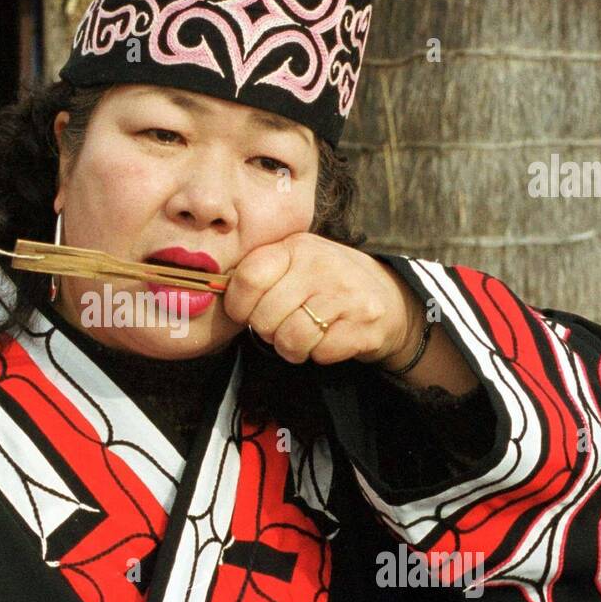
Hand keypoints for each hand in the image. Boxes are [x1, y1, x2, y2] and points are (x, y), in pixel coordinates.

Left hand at [222, 232, 421, 365]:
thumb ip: (261, 273)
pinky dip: (319, 354)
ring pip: (290, 339)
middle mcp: (321, 266)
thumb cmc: (327, 284)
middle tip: (283, 325)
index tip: (247, 313)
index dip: (239, 306)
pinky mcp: (364, 324)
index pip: (248, 278)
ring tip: (303, 335)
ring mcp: (346, 294)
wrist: (389, 298)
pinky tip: (328, 339)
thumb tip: (212, 292)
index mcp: (296, 247)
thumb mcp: (296, 264)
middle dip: (267, 331)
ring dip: (292, 348)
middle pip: (265, 317)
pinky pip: (320, 353)